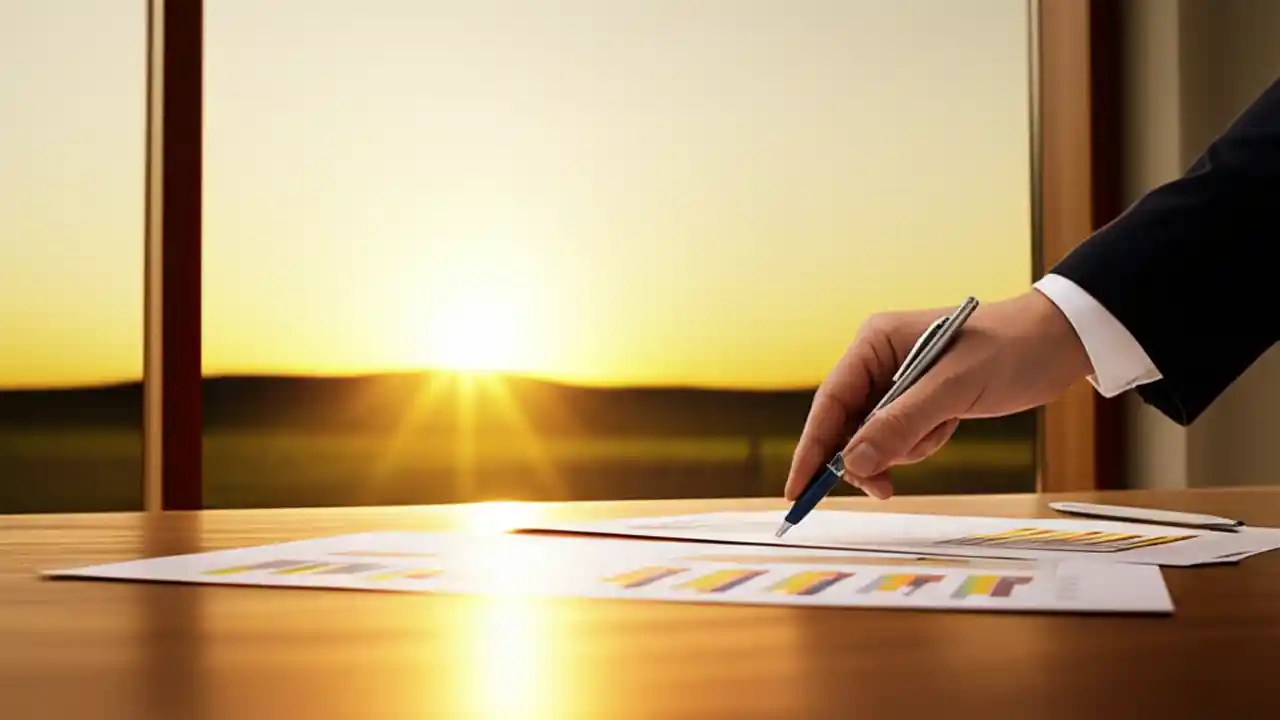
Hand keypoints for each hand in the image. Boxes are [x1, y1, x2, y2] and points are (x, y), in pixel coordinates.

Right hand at [785, 290, 1092, 500]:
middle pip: (847, 424)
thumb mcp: (954, 389)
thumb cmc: (1009, 350)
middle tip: (884, 489)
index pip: (830, 401)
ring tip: (943, 431)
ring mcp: (898, 381)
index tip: (797, 489)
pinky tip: (950, 427)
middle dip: (867, 455)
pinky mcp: (919, 400)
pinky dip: (921, 444)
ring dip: (905, 449)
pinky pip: (901, 438)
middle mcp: (878, 359)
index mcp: (875, 341)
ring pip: (875, 438)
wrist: (1059, 342)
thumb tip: (852, 463)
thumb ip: (900, 424)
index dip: (812, 447)